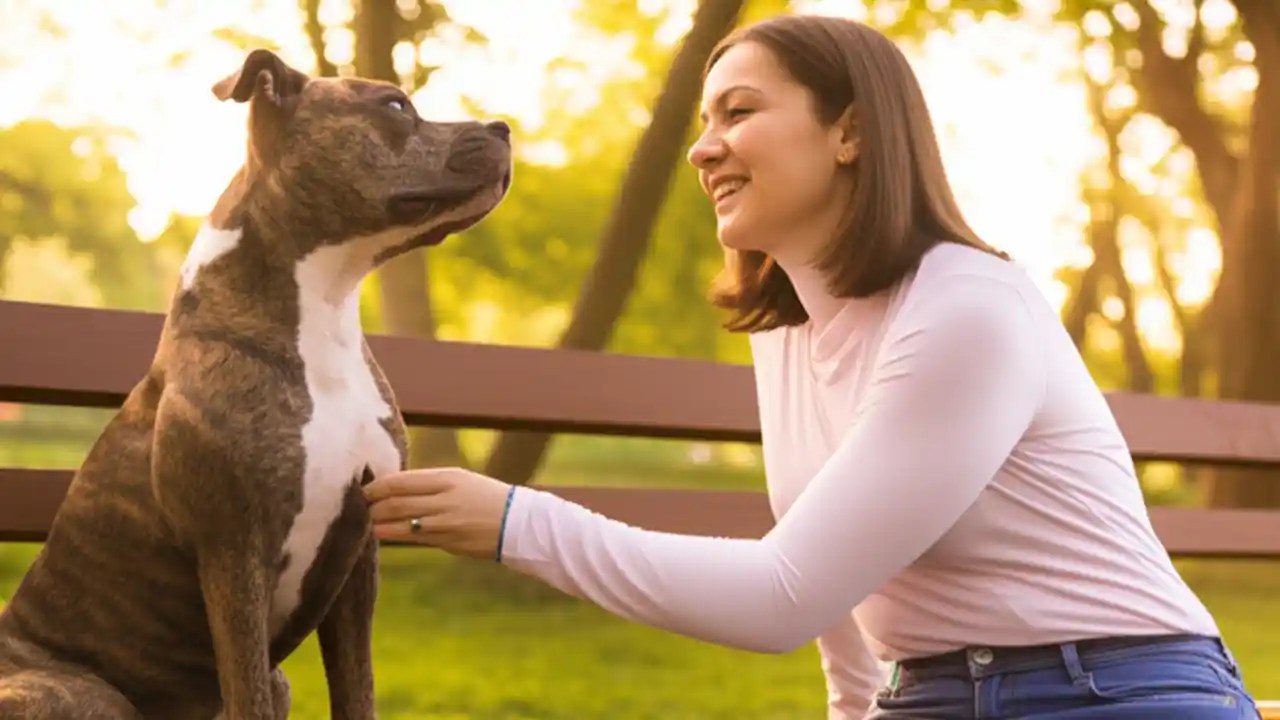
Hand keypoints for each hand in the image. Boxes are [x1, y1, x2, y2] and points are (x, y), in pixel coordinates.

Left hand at [362, 467, 514, 559]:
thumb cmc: (487, 498)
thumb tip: (397, 489)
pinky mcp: (447, 541)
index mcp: (448, 478)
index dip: (378, 487)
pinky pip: (413, 537)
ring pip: (401, 522)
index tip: (365, 490)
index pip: (401, 481)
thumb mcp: (461, 481)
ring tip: (368, 522)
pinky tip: (382, 534)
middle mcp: (445, 498)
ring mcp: (445, 522)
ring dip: (379, 523)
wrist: (518, 523)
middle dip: (373, 506)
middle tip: (361, 508)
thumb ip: (431, 485)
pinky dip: (394, 535)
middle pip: (396, 501)